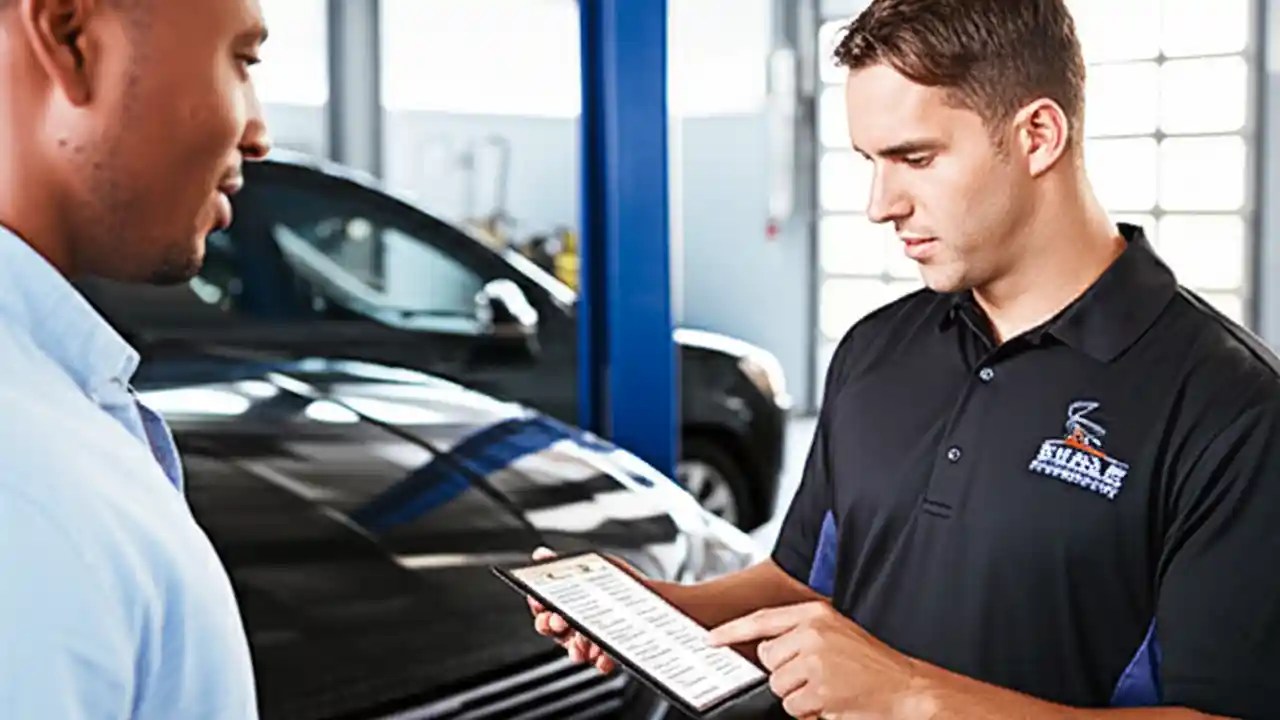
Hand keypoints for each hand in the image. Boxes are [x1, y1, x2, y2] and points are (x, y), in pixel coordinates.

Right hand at [525, 547, 616, 673]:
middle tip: (558, 619)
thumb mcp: (593, 568)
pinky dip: (601, 659)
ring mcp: (590, 641)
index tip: (539, 600)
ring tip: (581, 640)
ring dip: (574, 646)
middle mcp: (573, 624)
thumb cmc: (620, 583)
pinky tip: (604, 654)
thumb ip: (565, 565)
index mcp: (565, 604)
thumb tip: (541, 554)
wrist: (655, 596)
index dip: (537, 604)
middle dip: (551, 624)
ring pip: (573, 648)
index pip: (541, 607)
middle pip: (552, 629)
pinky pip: (600, 661)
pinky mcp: (608, 654)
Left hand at [706, 601, 926, 718]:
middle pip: (768, 658)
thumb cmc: (873, 666)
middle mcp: (814, 632)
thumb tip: (767, 649)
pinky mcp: (819, 688)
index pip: (762, 619)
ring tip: (827, 688)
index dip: (732, 630)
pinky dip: (809, 711)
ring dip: (798, 695)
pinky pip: (793, 706)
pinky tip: (831, 700)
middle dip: (785, 673)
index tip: (712, 639)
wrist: (906, 688)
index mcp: (817, 614)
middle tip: (815, 676)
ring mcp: (816, 660)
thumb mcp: (837, 634)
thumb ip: (802, 635)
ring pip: (778, 685)